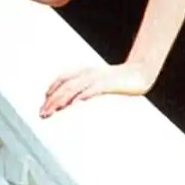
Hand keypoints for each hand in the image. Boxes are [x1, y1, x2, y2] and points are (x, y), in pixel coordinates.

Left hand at [40, 62, 154, 117]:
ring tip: (53, 110)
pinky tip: (75, 102)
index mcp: (86, 71)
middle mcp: (89, 73)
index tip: (43, 102)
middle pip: (65, 85)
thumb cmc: (121, 80)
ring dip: (61, 100)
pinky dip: (83, 95)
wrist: (141, 73)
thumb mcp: (100, 82)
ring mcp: (99, 78)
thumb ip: (86, 88)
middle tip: (43, 113)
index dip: (51, 89)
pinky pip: (93, 89)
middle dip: (52, 100)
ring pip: (74, 87)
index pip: (63, 78)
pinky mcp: (109, 83)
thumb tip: (72, 100)